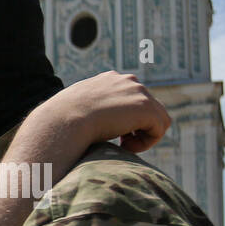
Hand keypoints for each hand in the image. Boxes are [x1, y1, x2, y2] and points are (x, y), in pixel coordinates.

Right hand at [43, 72, 170, 153]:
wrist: (65, 119)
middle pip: (150, 108)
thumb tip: (95, 121)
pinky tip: (124, 146)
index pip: (134, 99)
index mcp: (112, 79)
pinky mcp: (146, 108)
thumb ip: (93, 110)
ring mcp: (139, 92)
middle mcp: (129, 81)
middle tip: (119, 141)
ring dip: (143, 136)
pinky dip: (145, 143)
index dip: (127, 121)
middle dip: (137, 128)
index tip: (111, 133)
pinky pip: (159, 129)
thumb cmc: (65, 120)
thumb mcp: (79, 110)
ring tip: (123, 145)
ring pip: (159, 119)